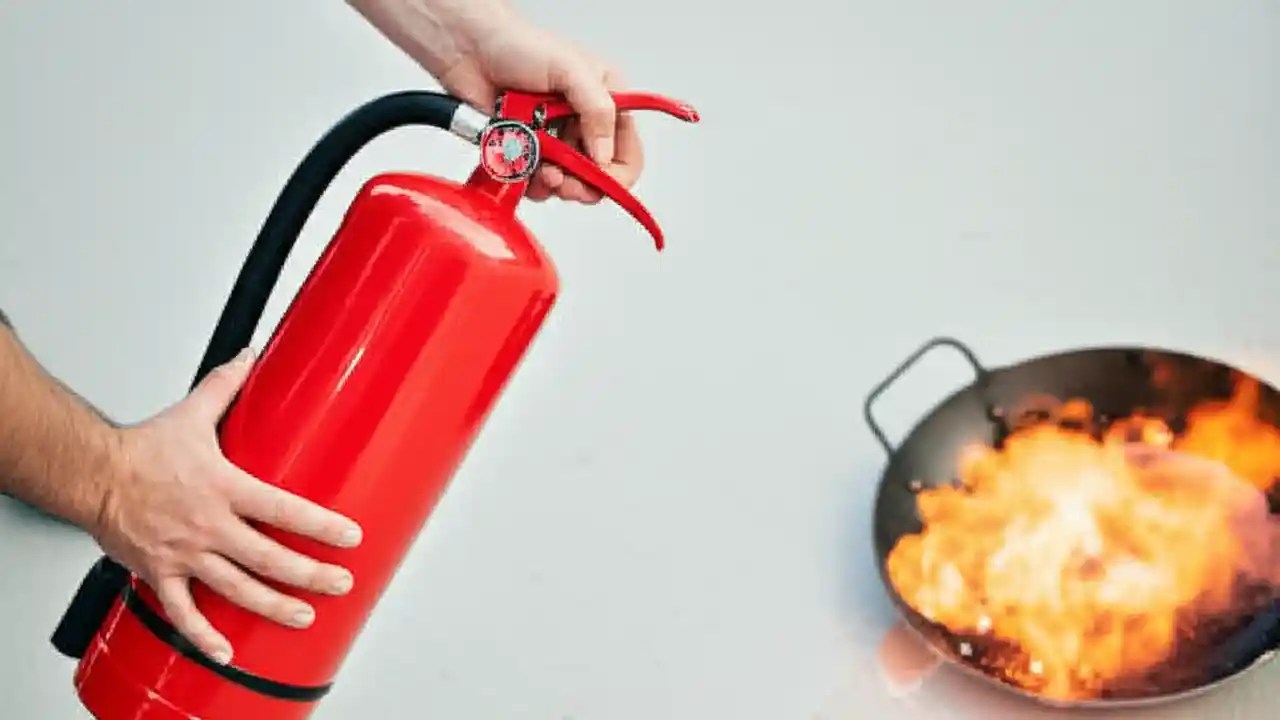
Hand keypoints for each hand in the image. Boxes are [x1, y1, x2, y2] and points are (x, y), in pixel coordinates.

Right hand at [92, 347, 362, 664]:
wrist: (91, 475)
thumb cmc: (141, 450)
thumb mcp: (192, 412)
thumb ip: (227, 386)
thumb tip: (251, 356)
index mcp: (223, 487)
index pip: (284, 509)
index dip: (321, 526)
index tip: (351, 537)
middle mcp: (207, 526)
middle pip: (268, 558)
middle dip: (309, 574)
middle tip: (340, 583)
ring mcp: (184, 554)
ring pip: (235, 589)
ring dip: (273, 606)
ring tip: (303, 615)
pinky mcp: (159, 573)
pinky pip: (182, 612)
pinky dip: (204, 635)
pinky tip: (226, 650)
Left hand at [350, 0, 642, 203]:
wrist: (467, 49)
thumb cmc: (516, 44)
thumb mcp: (571, 69)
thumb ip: (597, 110)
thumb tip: (604, 155)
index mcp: (605, 102)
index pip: (626, 153)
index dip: (616, 174)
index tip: (599, 182)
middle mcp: (581, 124)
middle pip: (595, 176)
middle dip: (580, 184)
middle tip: (564, 181)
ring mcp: (554, 139)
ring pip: (563, 183)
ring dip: (551, 183)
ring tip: (540, 168)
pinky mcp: (526, 151)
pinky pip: (532, 182)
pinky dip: (526, 180)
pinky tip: (521, 163)